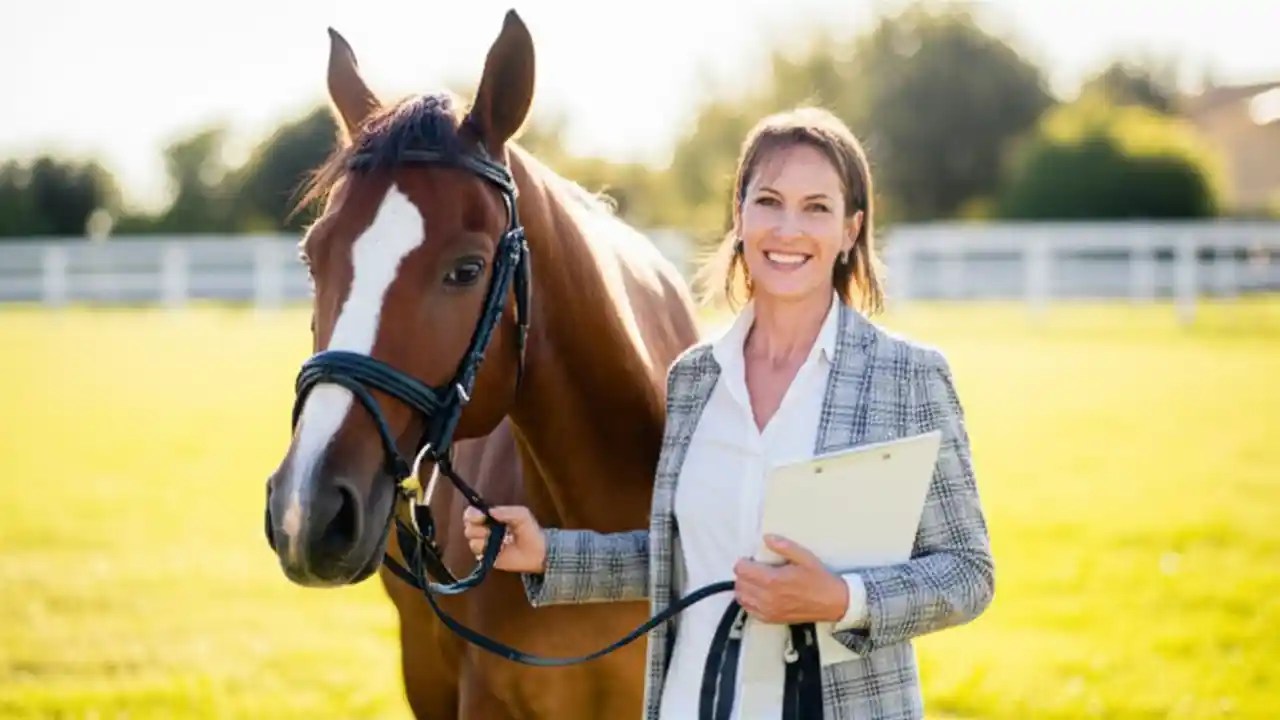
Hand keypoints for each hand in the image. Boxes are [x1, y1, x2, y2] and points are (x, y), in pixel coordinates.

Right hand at [462, 505, 547, 573]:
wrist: (537, 551)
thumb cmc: (530, 530)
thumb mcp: (521, 514)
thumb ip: (505, 511)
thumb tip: (489, 511)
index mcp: (489, 518)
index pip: (470, 514)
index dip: (472, 515)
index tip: (481, 517)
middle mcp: (483, 530)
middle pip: (468, 528)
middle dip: (479, 528)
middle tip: (492, 530)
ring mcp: (484, 545)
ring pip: (472, 542)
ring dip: (486, 540)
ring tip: (501, 540)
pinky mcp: (487, 558)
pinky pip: (478, 554)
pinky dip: (488, 551)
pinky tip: (500, 549)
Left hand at [733, 534, 848, 624]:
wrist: (833, 603)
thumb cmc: (819, 579)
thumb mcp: (804, 557)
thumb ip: (784, 546)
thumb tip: (766, 537)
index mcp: (773, 580)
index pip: (742, 570)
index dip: (744, 562)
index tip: (752, 559)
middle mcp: (767, 597)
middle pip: (739, 583)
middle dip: (744, 573)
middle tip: (755, 569)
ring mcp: (768, 610)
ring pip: (741, 597)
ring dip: (744, 587)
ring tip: (756, 581)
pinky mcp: (771, 619)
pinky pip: (749, 609)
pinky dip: (749, 600)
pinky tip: (759, 594)